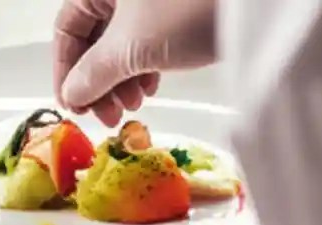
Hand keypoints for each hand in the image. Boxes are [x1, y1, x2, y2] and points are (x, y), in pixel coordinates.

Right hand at [53, 0, 217, 125]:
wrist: (255, 4)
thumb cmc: (188, 8)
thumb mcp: (133, 46)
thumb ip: (94, 73)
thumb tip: (73, 93)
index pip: (68, 26)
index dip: (66, 70)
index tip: (74, 106)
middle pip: (96, 34)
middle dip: (98, 79)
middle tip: (108, 116)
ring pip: (123, 39)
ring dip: (123, 77)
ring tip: (135, 105)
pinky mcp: (179, 9)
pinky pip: (149, 38)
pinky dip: (145, 65)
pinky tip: (152, 86)